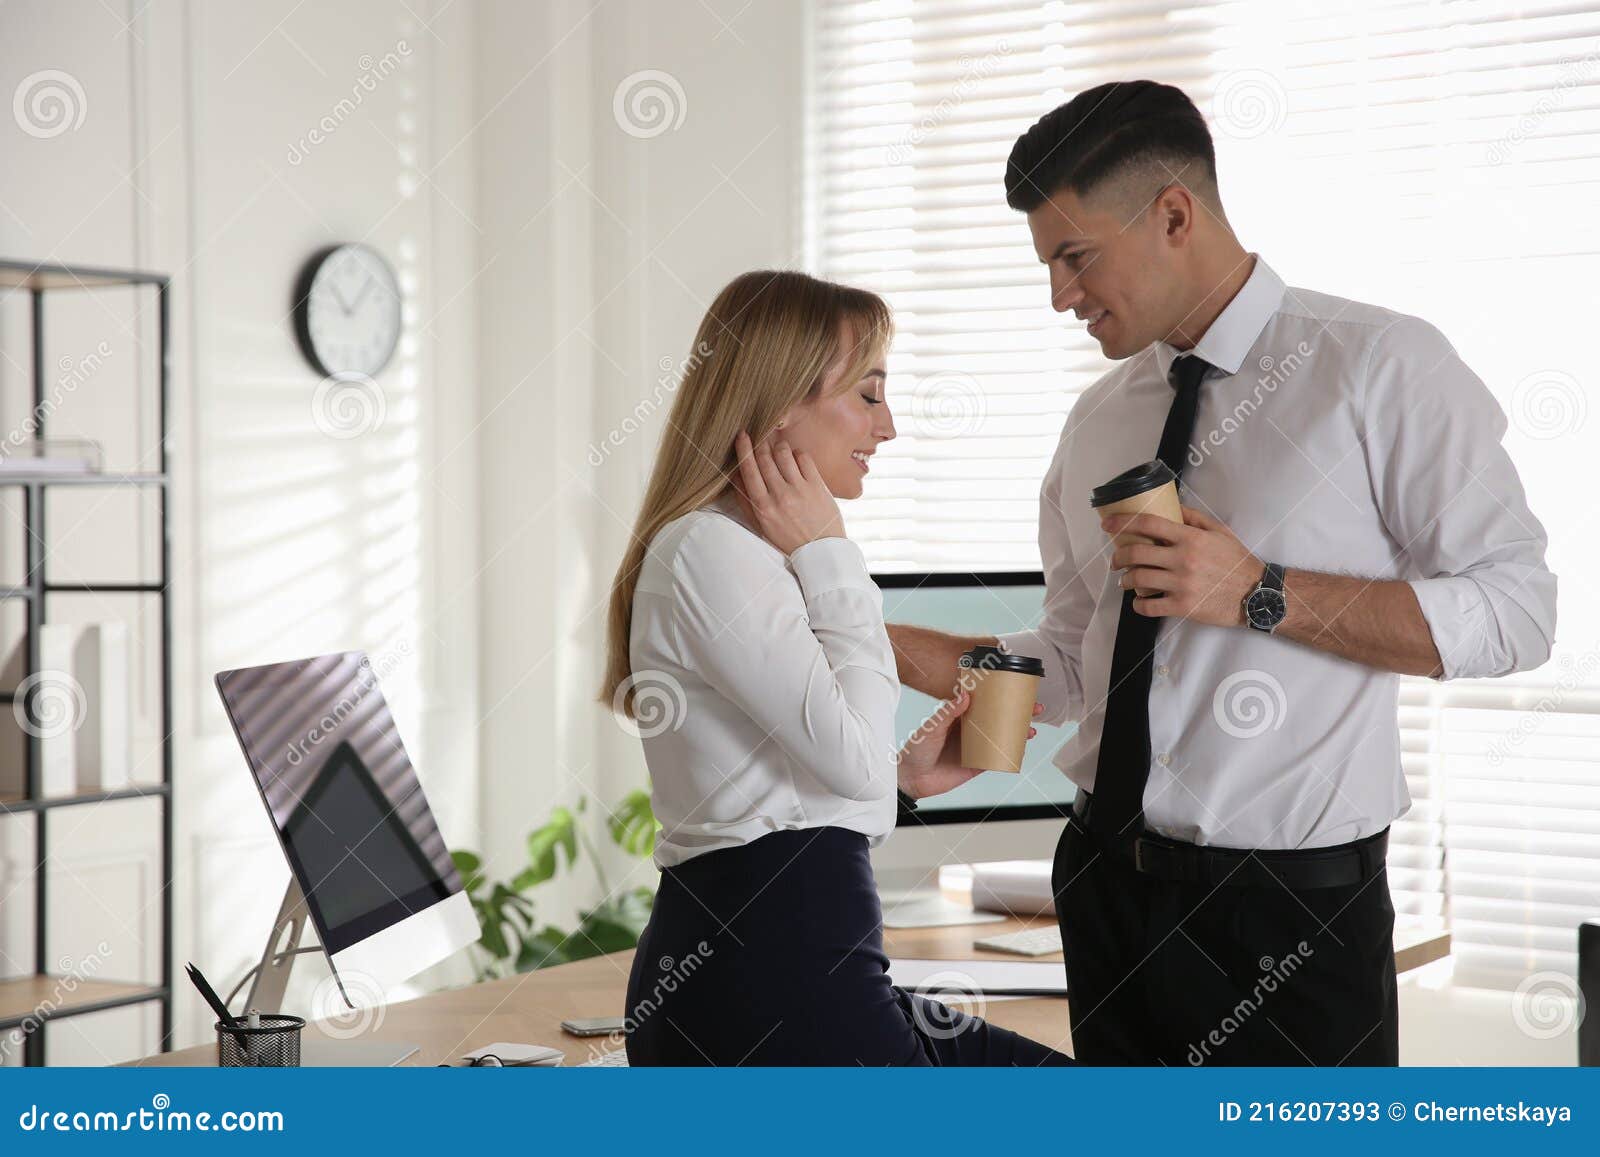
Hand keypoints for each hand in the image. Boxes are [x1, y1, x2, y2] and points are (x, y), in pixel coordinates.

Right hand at [731, 430, 844, 554]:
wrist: (820, 551)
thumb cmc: (788, 538)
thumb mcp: (761, 525)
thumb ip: (746, 501)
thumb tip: (735, 476)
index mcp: (763, 506)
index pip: (749, 470)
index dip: (744, 449)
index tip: (742, 435)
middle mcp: (780, 495)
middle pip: (765, 458)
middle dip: (760, 444)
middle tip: (761, 438)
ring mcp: (800, 489)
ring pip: (783, 454)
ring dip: (778, 446)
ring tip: (778, 449)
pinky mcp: (817, 485)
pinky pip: (804, 458)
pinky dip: (797, 453)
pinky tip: (796, 459)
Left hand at [897, 693, 1041, 799]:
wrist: (910, 779)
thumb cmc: (916, 750)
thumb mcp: (931, 728)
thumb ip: (947, 713)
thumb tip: (965, 696)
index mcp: (960, 717)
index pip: (984, 703)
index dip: (1000, 695)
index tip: (1016, 688)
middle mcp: (970, 731)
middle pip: (999, 719)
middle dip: (1018, 713)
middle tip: (1035, 708)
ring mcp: (975, 748)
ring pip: (1002, 738)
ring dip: (1018, 733)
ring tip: (1032, 729)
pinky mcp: (977, 766)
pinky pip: (997, 759)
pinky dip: (1010, 754)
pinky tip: (1021, 749)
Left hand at [1101, 505, 1262, 626]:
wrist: (1257, 593)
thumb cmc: (1236, 561)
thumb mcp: (1219, 532)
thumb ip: (1193, 518)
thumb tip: (1170, 505)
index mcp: (1191, 538)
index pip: (1149, 523)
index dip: (1122, 522)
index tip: (1107, 525)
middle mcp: (1183, 559)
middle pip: (1136, 553)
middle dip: (1118, 557)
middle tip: (1115, 561)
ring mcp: (1182, 584)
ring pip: (1138, 579)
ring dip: (1125, 580)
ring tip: (1125, 580)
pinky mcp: (1183, 607)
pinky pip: (1149, 606)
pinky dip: (1138, 605)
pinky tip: (1139, 602)